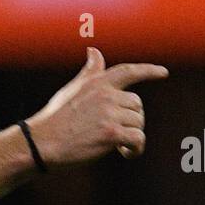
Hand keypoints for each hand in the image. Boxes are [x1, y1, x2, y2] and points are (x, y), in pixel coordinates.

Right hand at [25, 47, 167, 166]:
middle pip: (136, 105)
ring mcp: (109, 114)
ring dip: (132, 136)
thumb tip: (94, 51)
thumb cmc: (55, 118)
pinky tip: (126, 153)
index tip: (163, 72)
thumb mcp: (72, 89)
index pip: (128, 71)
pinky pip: (137, 139)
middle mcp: (106, 95)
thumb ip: (90, 72)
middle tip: (116, 132)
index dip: (148, 71)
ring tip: (118, 145)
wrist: (41, 142)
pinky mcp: (111, 134)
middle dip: (130, 120)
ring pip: (138, 123)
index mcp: (98, 83)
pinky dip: (136, 148)